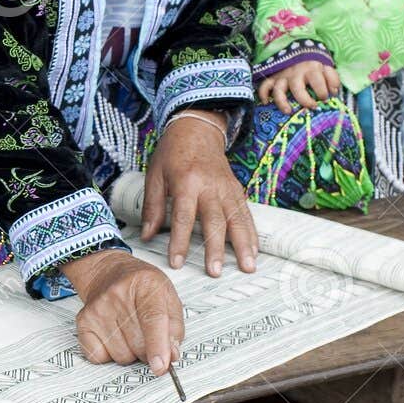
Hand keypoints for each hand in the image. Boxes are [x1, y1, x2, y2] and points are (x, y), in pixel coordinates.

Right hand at [60, 247, 185, 370]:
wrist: (107, 273)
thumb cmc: (140, 287)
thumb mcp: (168, 297)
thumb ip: (175, 328)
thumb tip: (171, 355)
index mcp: (145, 285)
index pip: (152, 319)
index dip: (158, 346)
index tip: (160, 367)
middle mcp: (118, 295)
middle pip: (138, 344)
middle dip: (148, 351)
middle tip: (147, 336)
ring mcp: (98, 309)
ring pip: (121, 356)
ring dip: (130, 353)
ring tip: (129, 333)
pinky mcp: (83, 322)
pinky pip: (99, 357)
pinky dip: (109, 355)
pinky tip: (113, 338)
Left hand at [142, 110, 257, 276]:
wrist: (197, 130)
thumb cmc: (172, 155)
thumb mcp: (154, 176)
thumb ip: (152, 207)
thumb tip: (147, 237)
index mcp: (186, 182)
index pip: (183, 217)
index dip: (179, 241)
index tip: (176, 263)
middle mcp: (210, 186)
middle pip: (214, 221)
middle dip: (216, 248)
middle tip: (216, 272)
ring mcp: (227, 188)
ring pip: (237, 219)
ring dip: (244, 245)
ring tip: (248, 267)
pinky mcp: (237, 190)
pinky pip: (246, 214)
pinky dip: (252, 233)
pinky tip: (255, 251)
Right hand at [257, 58, 340, 114]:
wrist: (297, 46)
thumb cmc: (313, 61)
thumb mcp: (326, 65)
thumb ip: (332, 78)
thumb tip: (334, 92)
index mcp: (311, 69)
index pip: (318, 82)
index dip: (323, 93)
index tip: (325, 99)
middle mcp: (295, 74)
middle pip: (298, 89)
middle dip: (305, 100)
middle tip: (312, 107)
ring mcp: (282, 76)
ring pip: (278, 90)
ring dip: (282, 102)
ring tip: (288, 111)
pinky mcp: (273, 77)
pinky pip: (264, 86)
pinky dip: (263, 94)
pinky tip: (266, 102)